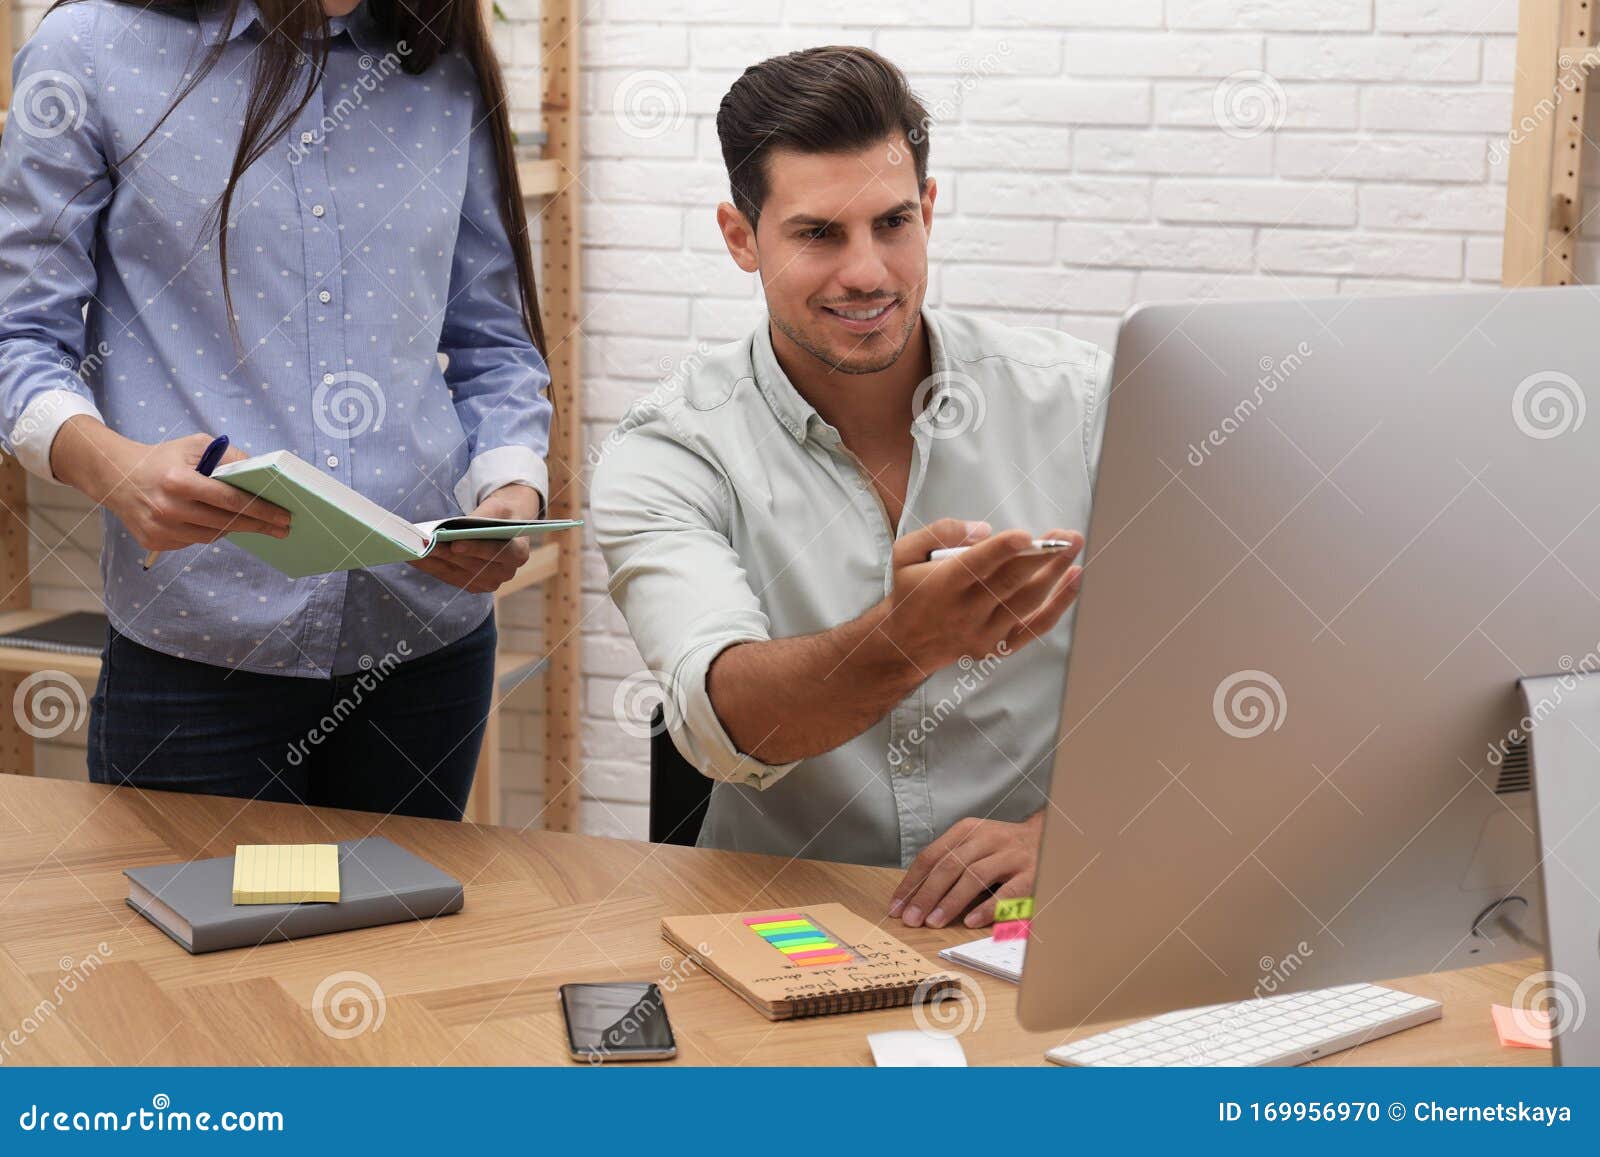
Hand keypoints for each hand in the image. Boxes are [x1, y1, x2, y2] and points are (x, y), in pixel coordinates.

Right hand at [51, 419, 290, 550]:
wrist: (115, 476)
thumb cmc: (162, 458)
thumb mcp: (195, 446)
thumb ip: (229, 457)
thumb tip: (260, 474)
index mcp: (178, 481)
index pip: (230, 500)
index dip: (261, 509)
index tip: (283, 516)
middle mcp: (168, 509)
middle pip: (226, 523)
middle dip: (258, 525)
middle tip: (282, 527)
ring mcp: (160, 529)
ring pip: (212, 535)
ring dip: (233, 527)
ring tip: (248, 520)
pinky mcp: (155, 542)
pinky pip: (194, 541)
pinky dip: (207, 531)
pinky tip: (210, 520)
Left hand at [408, 482, 541, 592]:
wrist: (503, 527)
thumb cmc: (500, 514)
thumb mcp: (496, 507)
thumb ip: (482, 517)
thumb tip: (456, 527)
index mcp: (518, 553)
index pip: (497, 552)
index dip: (476, 549)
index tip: (454, 544)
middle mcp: (506, 573)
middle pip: (471, 564)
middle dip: (446, 554)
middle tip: (425, 544)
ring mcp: (489, 583)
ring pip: (456, 572)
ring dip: (433, 562)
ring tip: (413, 550)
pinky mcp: (472, 586)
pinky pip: (448, 577)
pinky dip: (430, 567)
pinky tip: (414, 558)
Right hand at [880, 518, 1084, 670]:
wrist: (907, 643)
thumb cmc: (911, 590)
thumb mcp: (906, 552)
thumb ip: (940, 532)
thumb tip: (983, 531)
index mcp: (944, 585)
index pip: (976, 565)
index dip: (1002, 549)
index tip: (1026, 535)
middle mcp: (966, 611)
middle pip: (1011, 581)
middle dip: (1042, 556)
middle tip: (1066, 534)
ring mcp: (985, 631)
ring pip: (1028, 602)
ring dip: (1055, 573)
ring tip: (1073, 546)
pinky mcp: (998, 646)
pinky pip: (1036, 627)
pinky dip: (1059, 605)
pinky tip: (1073, 580)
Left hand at [889, 810, 1043, 928]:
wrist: (1052, 836)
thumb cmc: (1003, 848)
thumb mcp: (975, 844)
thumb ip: (950, 863)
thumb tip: (914, 896)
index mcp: (968, 830)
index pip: (932, 856)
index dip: (912, 883)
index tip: (896, 907)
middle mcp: (988, 838)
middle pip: (950, 866)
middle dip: (926, 894)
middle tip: (911, 919)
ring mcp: (1011, 855)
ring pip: (975, 876)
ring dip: (951, 901)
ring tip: (934, 921)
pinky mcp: (1032, 873)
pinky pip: (1008, 892)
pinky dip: (988, 907)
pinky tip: (971, 922)